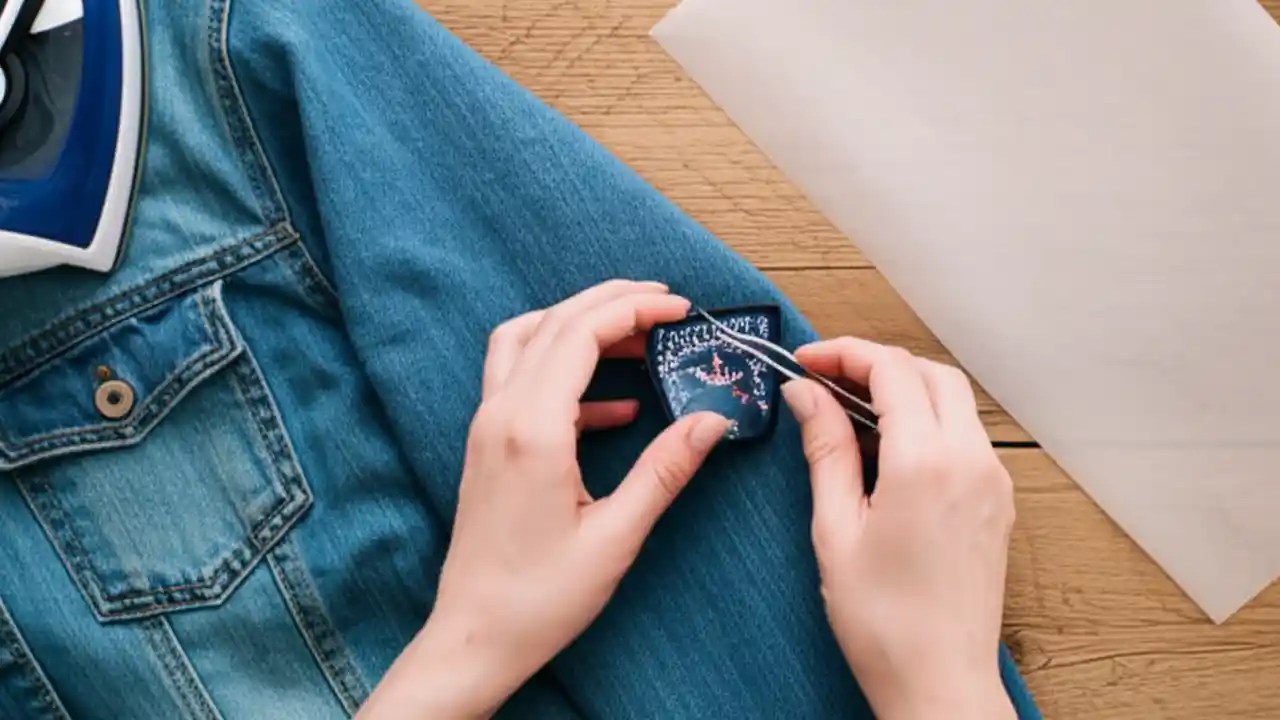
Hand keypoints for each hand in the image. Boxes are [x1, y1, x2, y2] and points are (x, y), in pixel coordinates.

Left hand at [358, 280, 729, 719]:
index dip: (633, 310)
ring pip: (526, 341)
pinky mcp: (487, 447)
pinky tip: (618, 406)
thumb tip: (713, 421)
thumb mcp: (616, 536)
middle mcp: (500, 415)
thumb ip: (665, 470)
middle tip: (663, 300)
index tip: (679, 308)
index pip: (580, 333)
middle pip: (552, 323)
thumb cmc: (540, 598)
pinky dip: (567, 372)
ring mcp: (487, 428)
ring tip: (638, 336)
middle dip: (609, 301)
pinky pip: (522, 382)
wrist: (474, 638)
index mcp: (532, 430)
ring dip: (578, 325)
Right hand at [782, 338, 1015, 719]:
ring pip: (954, 398)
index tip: (805, 361)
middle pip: (929, 371)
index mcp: (926, 462)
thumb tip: (805, 393)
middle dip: (876, 362)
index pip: (890, 369)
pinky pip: (966, 434)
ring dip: (905, 388)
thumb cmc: (882, 620)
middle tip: (826, 377)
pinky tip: (889, 447)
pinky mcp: (998, 501)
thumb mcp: (835, 529)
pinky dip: (928, 420)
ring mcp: (992, 479)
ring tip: (851, 411)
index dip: (843, 354)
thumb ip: (825, 449)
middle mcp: (971, 460)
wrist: (940, 681)